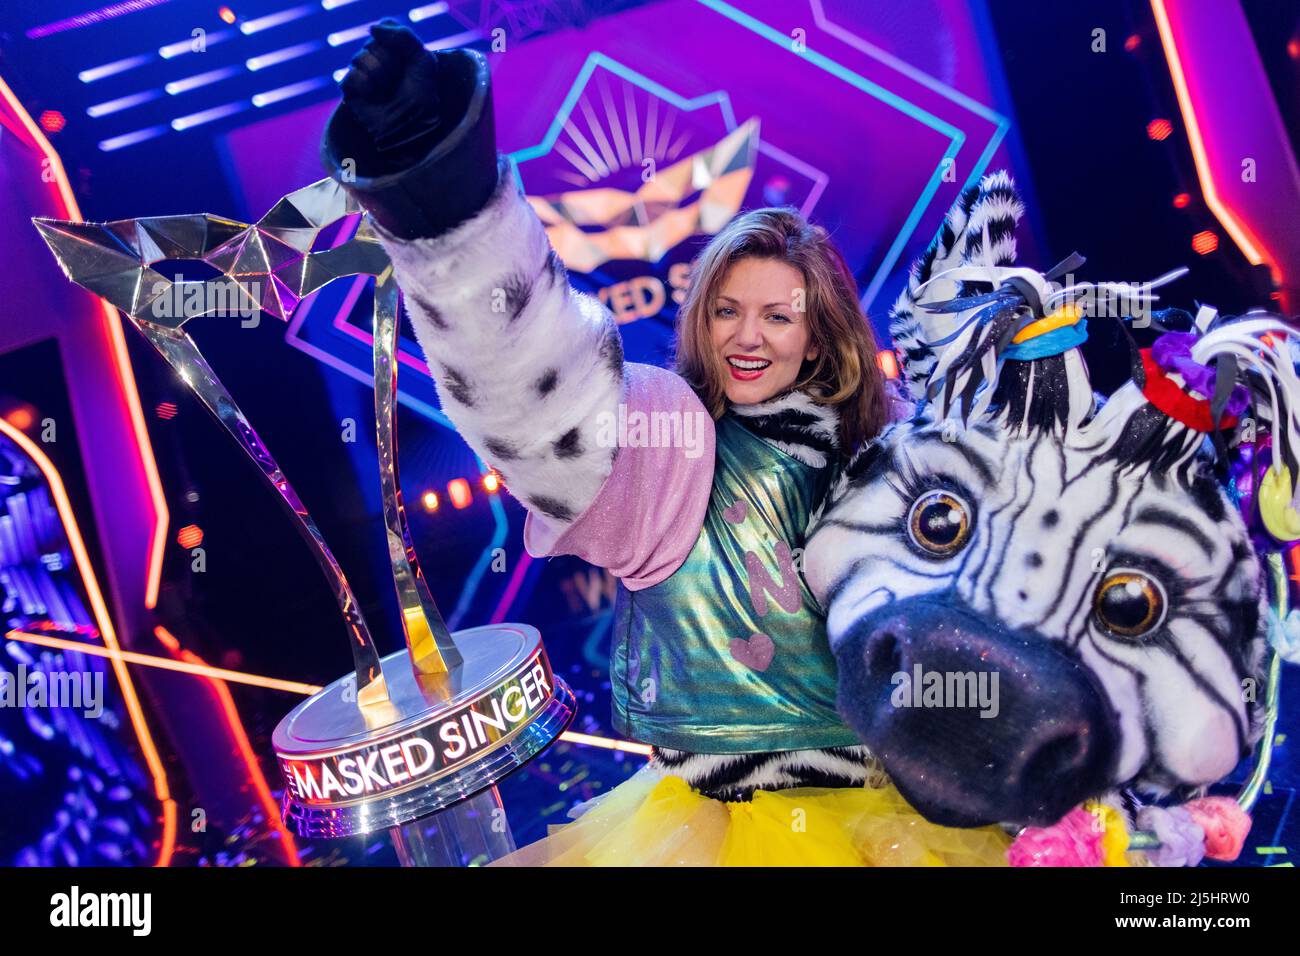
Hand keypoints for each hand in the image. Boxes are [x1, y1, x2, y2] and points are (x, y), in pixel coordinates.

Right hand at [339, 19, 441, 157]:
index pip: (385, 27)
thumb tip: (372, 29)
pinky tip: (374, 96)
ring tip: (387, 90)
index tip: (405, 55)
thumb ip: (403, 37)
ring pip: (360, 57)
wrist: (412, 129)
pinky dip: (365, 85)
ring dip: (378, 73)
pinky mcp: (351, 91)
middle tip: (398, 80)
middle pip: (373, 42)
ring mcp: (364, 75)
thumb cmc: (422, 98)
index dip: (393, 37)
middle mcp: (379, 60)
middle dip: (389, 60)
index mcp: (397, 51)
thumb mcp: (423, 62)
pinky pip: (351, 76)